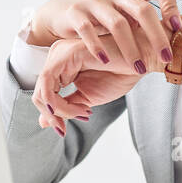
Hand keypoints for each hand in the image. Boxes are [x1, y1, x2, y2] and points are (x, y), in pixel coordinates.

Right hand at [29, 0, 181, 75]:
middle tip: (165, 58)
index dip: (172, 5)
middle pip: (143, 10)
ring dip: (131, 49)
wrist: (60, 10)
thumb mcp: (125, 9)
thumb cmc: (101, 12)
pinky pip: (89, 30)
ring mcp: (94, 0)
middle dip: (157, 36)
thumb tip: (178, 34)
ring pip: (118, 24)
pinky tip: (107, 61)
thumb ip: (146, 17)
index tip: (177, 27)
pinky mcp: (75, 12)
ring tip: (139, 69)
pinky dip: (99, 47)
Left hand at [33, 34, 164, 135]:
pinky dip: (61, 104)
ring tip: (84, 113)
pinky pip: (49, 84)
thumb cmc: (119, 73)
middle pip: (39, 95)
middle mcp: (56, 57)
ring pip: (42, 92)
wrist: (142, 59)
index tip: (67, 129)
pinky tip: (83, 108)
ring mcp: (59, 54)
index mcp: (60, 65)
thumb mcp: (87, 97)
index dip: (52, 117)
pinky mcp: (65, 54)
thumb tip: (43, 123)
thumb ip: (65, 107)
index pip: (43, 95)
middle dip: (54, 116)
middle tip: (76, 123)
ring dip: (61, 111)